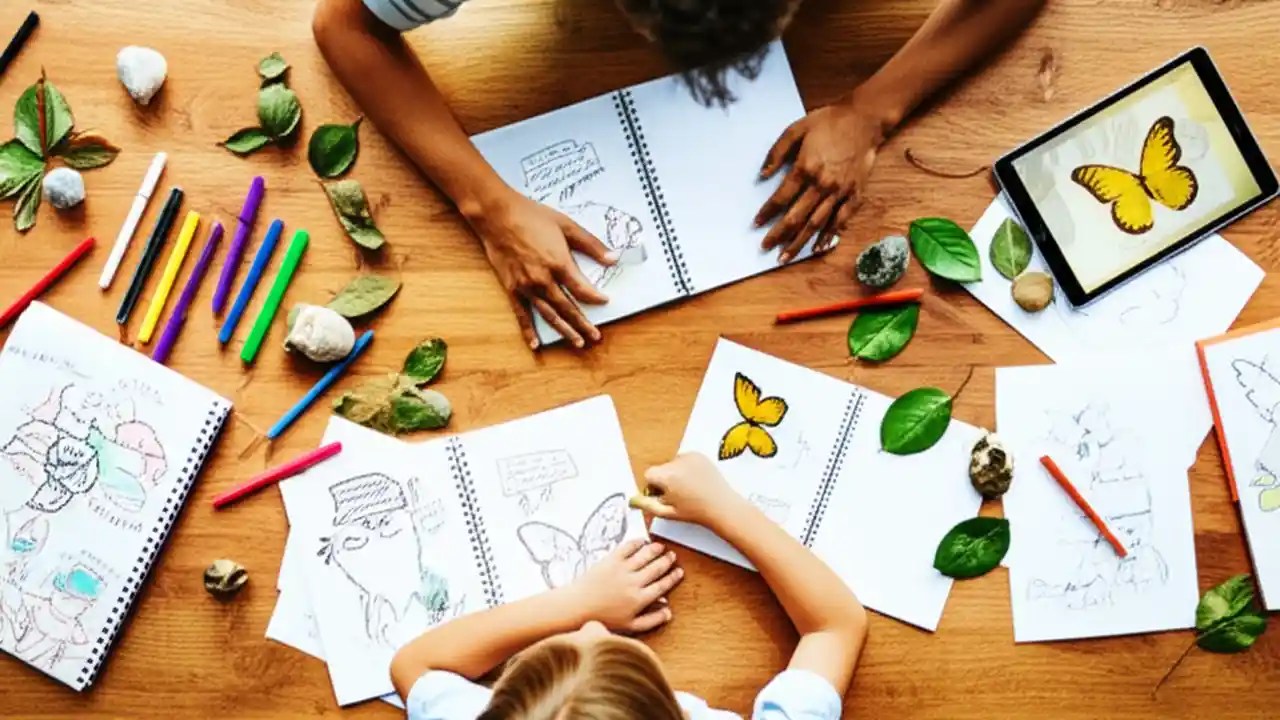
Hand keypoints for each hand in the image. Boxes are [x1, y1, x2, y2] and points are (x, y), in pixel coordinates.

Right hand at [466, 191, 616, 349]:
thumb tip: (613, 258)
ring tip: (577, 343)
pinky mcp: (512, 289)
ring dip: (564, 331)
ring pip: (549, 315)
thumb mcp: (567, 225)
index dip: (595, 298)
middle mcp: (544, 280)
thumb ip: (591, 244)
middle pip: (568, 308)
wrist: (497, 214)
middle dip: (583, 324)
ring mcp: (526, 287)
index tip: (605, 302)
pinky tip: (536, 345)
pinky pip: (522, 315)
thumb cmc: (531, 216)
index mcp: (559, 264)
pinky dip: (528, 331)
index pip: (582, 289)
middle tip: (595, 336)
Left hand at [565, 539, 683, 633]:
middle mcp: (634, 583)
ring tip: (661, 547)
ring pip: (645, 556)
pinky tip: (642, 541)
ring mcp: (622, 570)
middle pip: (657, 568)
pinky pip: (628, 547)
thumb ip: (652, 620)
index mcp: (640, 599)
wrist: (577, 606)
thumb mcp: (630, 626)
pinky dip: (637, 543)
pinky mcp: (611, 560)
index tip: (679, 571)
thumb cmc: (603, 618)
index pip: (663, 585)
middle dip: (667, 561)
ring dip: (655, 550)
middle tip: (672, 556)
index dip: (673, 577)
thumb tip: (669, 612)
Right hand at [633, 453, 742, 527]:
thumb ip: (647, 505)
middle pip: (660, 468)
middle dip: (664, 479)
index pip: (648, 474)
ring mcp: (689, 456)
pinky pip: (685, 460)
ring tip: (688, 489)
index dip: (654, 487)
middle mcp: (676, 462)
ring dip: (675, 473)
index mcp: (666, 476)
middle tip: (677, 495)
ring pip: (672, 464)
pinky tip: (695, 482)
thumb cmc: (695, 512)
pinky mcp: (699, 455)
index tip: (663, 496)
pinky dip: (687, 468)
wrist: (722, 506)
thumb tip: (632, 500)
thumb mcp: (667, 512)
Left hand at [755, 98, 889, 262]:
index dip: (767, 213)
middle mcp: (822, 184)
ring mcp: (839, 191)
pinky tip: (819, 247)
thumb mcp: (796, 128)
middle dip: (780, 234)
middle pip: (797, 216)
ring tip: (787, 256)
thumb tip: (763, 174)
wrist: (864, 119)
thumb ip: (777, 151)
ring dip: (800, 241)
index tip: (757, 223)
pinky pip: (841, 219)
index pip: (781, 198)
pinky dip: (829, 235)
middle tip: (766, 248)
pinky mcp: (854, 193)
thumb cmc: (829, 121)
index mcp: (806, 168)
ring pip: (817, 223)